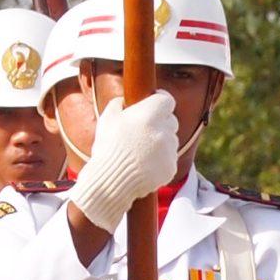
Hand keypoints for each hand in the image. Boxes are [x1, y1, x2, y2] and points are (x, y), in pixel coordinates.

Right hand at [66, 92, 179, 229]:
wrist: (111, 180)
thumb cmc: (107, 147)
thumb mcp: (107, 119)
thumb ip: (118, 104)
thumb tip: (124, 100)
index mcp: (149, 115)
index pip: (167, 99)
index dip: (160, 99)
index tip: (154, 101)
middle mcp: (163, 130)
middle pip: (171, 120)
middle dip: (160, 122)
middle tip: (144, 130)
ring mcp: (170, 150)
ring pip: (171, 139)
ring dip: (161, 141)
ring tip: (140, 150)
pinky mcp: (172, 167)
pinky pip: (170, 158)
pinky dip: (161, 159)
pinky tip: (144, 163)